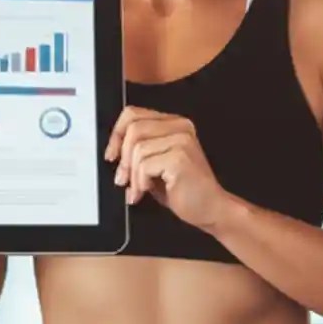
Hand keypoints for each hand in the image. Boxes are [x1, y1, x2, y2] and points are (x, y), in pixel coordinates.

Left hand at [104, 106, 231, 229]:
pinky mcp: (180, 157)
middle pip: (133, 129)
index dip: (116, 134)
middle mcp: (180, 127)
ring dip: (132, 175)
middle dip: (123, 158)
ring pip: (137, 149)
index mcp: (174, 123)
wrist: (211, 209)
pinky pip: (144, 165)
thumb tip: (113, 150)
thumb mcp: (156, 163)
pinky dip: (140, 182)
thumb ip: (139, 149)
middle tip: (122, 179)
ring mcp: (182, 140)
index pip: (133, 114)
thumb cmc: (184, 190)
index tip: (112, 155)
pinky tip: (146, 191)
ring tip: (137, 190)